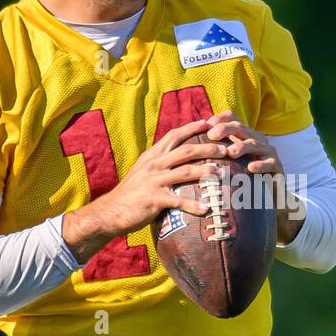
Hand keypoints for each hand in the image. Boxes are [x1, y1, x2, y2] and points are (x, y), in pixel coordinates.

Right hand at [62, 118, 226, 261]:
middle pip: (185, 151)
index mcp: (152, 155)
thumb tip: (177, 159)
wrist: (109, 211)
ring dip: (205, 171)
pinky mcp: (153, 199)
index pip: (175, 135)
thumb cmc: (130, 193)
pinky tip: (206, 209)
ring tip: (221, 174)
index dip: (193, 128)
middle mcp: (153, 164)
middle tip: (225, 149)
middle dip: (207, 148)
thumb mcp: (142, 171)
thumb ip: (159, 163)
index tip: (209, 123)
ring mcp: (153, 181)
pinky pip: (178, 201)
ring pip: (185, 172)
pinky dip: (193, 205)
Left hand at [203, 110, 302, 245]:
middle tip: (211, 135)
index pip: (232, 119)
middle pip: (241, 128)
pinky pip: (270, 163)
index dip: (219, 119)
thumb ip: (212, 153)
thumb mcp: (227, 164)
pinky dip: (260, 164)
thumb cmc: (241, 180)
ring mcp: (268, 152)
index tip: (204, 124)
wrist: (267, 197)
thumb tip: (183, 149)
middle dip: (226, 130)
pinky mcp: (277, 167)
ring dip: (242, 146)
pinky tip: (250, 168)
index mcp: (243, 136)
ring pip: (255, 143)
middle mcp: (256, 139)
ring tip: (230, 152)